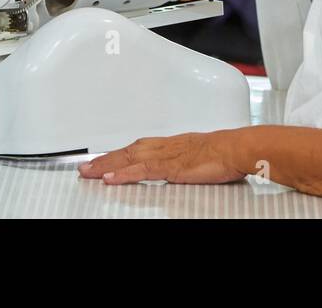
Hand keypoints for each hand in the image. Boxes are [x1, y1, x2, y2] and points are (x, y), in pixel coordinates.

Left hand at [77, 132, 248, 184]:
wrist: (237, 148)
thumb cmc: (225, 152)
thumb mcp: (199, 157)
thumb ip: (185, 163)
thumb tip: (179, 170)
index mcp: (171, 144)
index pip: (137, 148)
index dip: (118, 154)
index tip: (103, 160)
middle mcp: (164, 147)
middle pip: (127, 151)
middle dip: (104, 159)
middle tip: (84, 168)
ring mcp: (166, 156)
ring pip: (129, 158)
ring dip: (106, 165)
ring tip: (88, 173)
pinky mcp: (171, 166)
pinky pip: (142, 170)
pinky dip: (124, 173)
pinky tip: (110, 177)